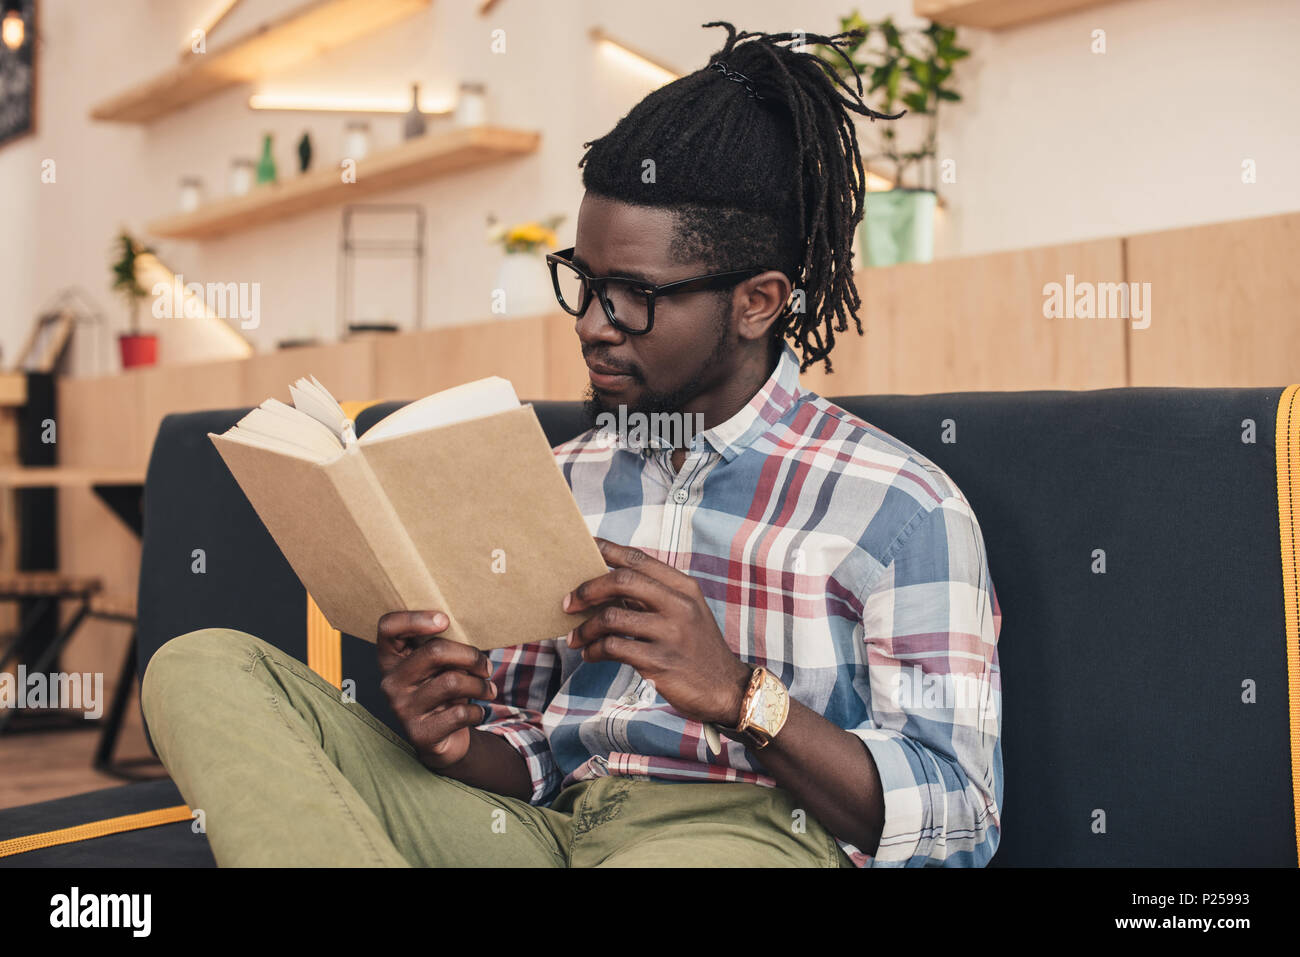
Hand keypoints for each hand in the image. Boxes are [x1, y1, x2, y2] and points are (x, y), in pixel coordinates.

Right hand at [376, 610, 495, 769]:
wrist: (443, 739)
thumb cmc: (443, 691)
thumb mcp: (440, 667)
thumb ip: (444, 649)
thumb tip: (467, 634)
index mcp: (391, 659)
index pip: (388, 627)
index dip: (415, 618)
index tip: (445, 620)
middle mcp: (390, 682)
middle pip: (434, 650)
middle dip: (471, 655)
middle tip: (486, 666)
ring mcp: (402, 709)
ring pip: (452, 681)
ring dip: (480, 685)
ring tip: (489, 689)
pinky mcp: (419, 734)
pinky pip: (459, 713)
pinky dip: (477, 711)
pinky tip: (477, 712)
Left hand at [562, 538, 751, 726]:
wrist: (726, 689)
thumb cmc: (696, 649)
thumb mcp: (684, 613)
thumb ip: (652, 597)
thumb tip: (604, 586)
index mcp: (684, 587)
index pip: (639, 559)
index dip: (607, 549)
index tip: (583, 545)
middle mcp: (679, 605)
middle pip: (622, 581)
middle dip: (587, 590)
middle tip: (567, 603)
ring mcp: (670, 633)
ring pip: (612, 616)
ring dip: (586, 627)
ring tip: (575, 638)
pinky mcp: (660, 661)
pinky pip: (613, 647)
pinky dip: (594, 650)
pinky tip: (590, 654)